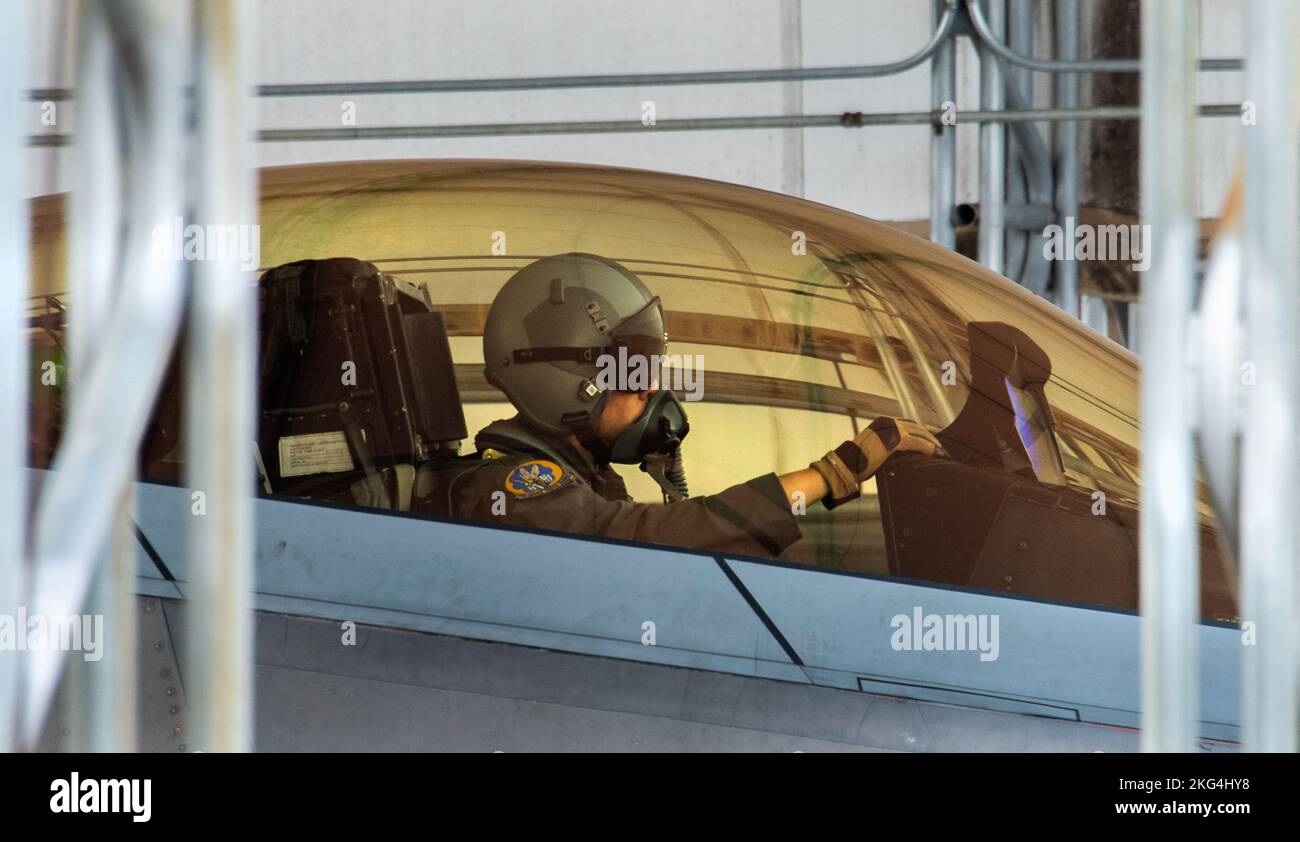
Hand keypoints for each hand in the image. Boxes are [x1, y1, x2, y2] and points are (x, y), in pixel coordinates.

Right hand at [809, 416, 946, 507]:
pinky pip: (919, 443)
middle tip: (940, 447)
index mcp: (882, 422)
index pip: (907, 424)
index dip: (920, 433)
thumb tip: (898, 455)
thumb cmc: (857, 462)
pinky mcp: (896, 439)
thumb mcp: (873, 449)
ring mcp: (892, 428)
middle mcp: (888, 421)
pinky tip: (938, 455)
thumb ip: (886, 447)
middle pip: (916, 426)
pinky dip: (930, 449)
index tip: (929, 442)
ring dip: (933, 443)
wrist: (847, 465)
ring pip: (920, 433)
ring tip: (942, 453)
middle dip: (929, 437)